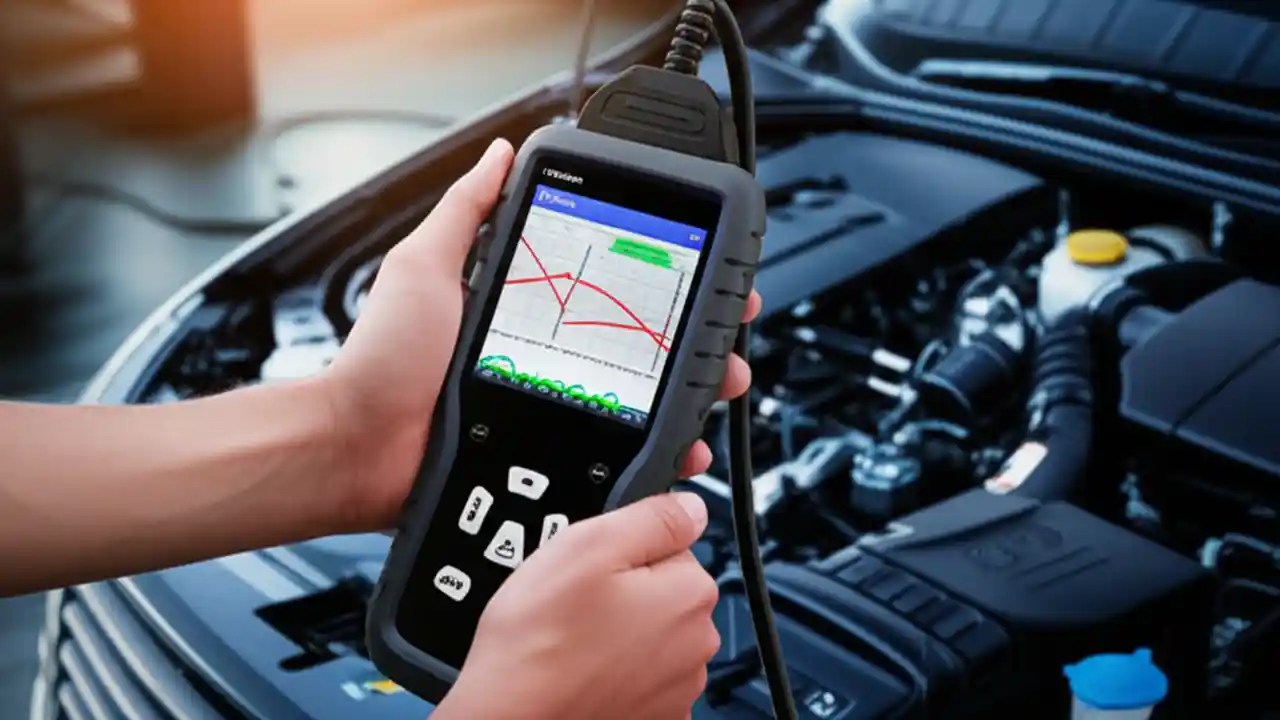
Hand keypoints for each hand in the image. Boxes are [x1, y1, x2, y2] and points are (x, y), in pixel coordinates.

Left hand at [324, 139, 761, 530]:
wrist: (358, 448)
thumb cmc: (382, 361)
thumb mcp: (423, 267)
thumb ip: (465, 211)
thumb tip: (497, 154)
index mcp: (527, 313)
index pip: (611, 290)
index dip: (662, 283)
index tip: (702, 275)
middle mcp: (549, 361)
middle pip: (641, 348)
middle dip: (694, 344)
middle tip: (725, 339)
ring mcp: (555, 413)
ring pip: (643, 406)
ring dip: (690, 397)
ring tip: (717, 387)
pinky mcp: (551, 465)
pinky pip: (619, 461)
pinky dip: (658, 458)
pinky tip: (681, 451)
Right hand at [436, 493, 719, 719]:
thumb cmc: (541, 644)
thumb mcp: (588, 547)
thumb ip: (652, 518)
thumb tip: (690, 507)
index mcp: (690, 593)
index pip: (671, 546)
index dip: (625, 551)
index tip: (592, 569)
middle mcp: (697, 644)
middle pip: (664, 592)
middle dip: (626, 592)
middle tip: (575, 605)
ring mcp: (678, 688)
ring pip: (651, 636)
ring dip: (620, 634)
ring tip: (574, 641)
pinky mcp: (655, 716)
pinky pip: (641, 677)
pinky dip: (616, 674)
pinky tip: (582, 671)